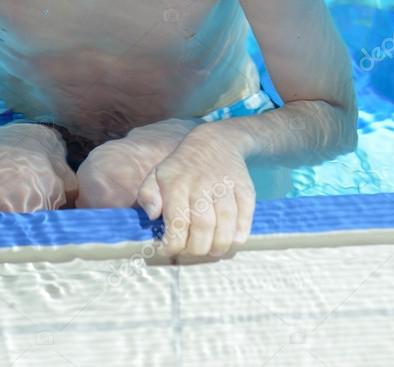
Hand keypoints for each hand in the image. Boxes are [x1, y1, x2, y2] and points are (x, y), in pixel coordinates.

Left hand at [136, 124, 254, 258]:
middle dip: (197, 249)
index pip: (177, 223)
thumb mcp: (157, 174)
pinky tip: (231, 240)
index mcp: (177, 184)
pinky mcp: (244, 188)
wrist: (216, 142)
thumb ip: (148, 194)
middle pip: (203, 228)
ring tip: (211, 250)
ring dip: (219, 246)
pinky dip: (239, 233)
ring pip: (226, 224)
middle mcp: (202, 184)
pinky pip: (245, 216)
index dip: (174, 245)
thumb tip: (152, 215)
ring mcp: (225, 186)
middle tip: (192, 252)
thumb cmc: (182, 166)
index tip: (169, 251)